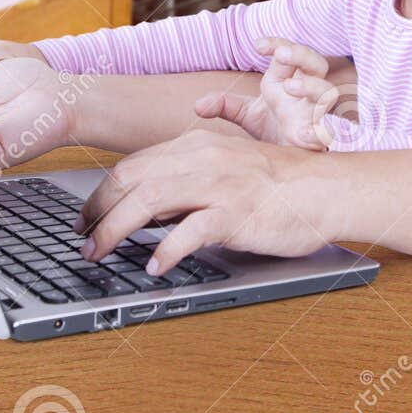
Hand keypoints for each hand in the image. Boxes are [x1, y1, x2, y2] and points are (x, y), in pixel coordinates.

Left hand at [75, 128, 330, 268]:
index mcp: (198, 145)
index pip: (133, 165)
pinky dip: (164, 252)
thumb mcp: (229, 168)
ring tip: (99, 253)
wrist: (328, 189)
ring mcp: (219, 184)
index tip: (87, 216)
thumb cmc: (282, 184)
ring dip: (114, 230)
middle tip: (84, 239)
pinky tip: (154, 267)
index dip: (102, 192)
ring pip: (147, 201)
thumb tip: (148, 210)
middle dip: (97, 211)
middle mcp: (203, 158)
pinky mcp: (235, 213)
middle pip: (130, 179)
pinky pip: (187, 232)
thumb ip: (189, 181)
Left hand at [193, 37, 340, 149]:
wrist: (286, 163)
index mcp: (287, 82)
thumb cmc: (273, 130)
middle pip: (316, 64)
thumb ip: (225, 106)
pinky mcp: (317, 140)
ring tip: (291, 86)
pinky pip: (325, 132)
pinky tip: (305, 134)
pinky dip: (319, 131)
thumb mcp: (246, 115)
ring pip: (327, 93)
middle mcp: (304, 95)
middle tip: (282, 54)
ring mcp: (312, 116)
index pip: (288, 53)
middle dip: (302, 55)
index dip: (277, 43)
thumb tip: (198, 105)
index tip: (257, 45)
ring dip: (312, 86)